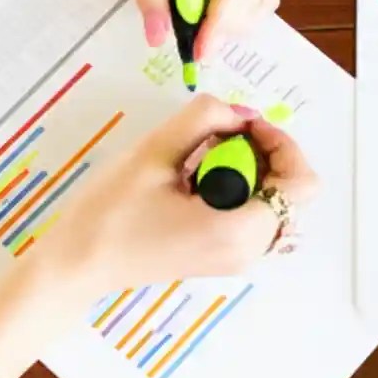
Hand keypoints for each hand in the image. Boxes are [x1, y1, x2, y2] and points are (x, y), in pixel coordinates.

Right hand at [31, 95, 316, 296]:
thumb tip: (241, 113)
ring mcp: (237, 258)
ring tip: (201, 157)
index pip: (301, 183)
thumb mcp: (155, 151)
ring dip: (250, 169)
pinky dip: (238, 189)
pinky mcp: (222, 256)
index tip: (242, 125)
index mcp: (238, 231)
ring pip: (273, 202)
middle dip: (264, 153)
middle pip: (290, 192)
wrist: (77, 264)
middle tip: (217, 136)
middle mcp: (248, 251)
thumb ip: (204, 119)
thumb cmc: (110, 212)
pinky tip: (196, 179)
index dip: (282, 143)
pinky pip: (252, 215)